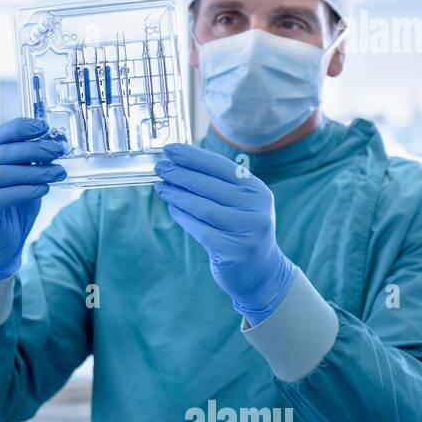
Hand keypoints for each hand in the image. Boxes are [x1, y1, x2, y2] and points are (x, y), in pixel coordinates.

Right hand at [0, 118, 66, 281]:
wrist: (0, 243)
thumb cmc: (13, 206)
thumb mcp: (25, 178)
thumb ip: (34, 161)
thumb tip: (56, 142)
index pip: (0, 133)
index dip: (22, 127)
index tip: (44, 127)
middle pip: (3, 151)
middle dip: (34, 149)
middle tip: (58, 150)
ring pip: (4, 173)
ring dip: (36, 171)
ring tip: (58, 173)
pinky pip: (4, 195)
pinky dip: (26, 191)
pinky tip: (43, 189)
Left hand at [154, 143, 294, 323]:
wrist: (262, 271)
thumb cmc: (243, 230)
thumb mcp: (241, 203)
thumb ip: (218, 185)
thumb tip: (179, 164)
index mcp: (257, 190)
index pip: (221, 166)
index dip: (194, 157)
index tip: (170, 149)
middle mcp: (255, 208)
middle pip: (209, 185)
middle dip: (180, 174)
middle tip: (159, 168)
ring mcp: (246, 230)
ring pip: (203, 207)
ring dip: (177, 195)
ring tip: (160, 187)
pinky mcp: (232, 251)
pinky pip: (200, 229)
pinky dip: (183, 217)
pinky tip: (172, 208)